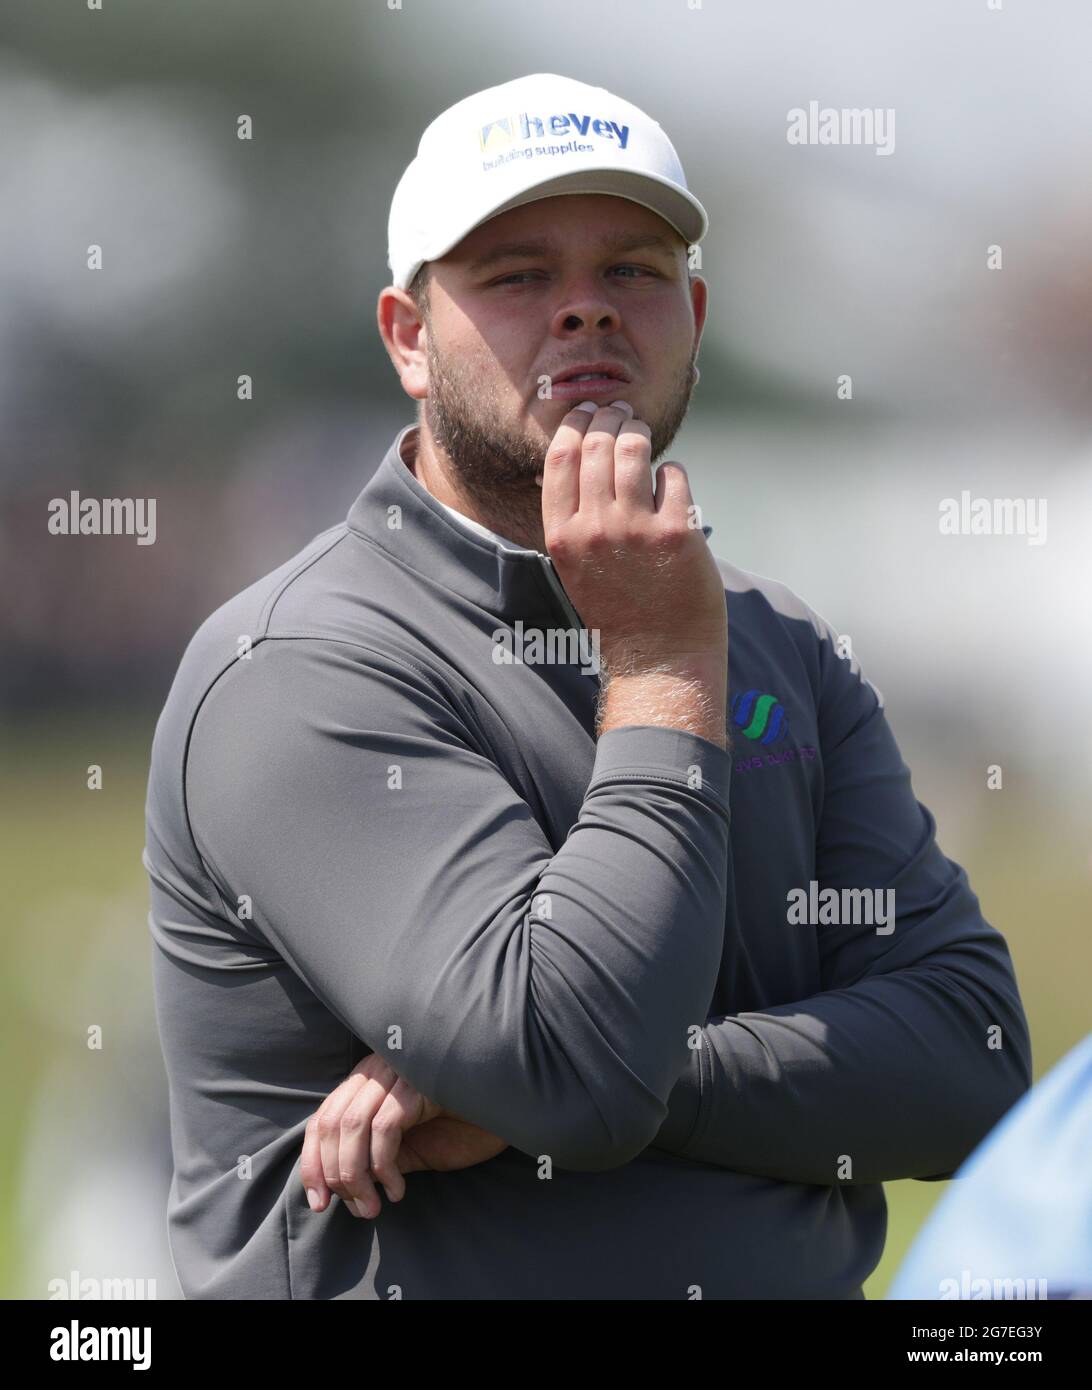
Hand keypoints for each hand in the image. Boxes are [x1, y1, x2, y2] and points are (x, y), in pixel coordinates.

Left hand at [300, 1052, 507, 1218]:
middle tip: (354, 1209)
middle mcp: (377, 1071)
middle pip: (330, 1123)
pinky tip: (398, 1190)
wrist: (507, 1110)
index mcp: (368, 1082)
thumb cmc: (462, 1125)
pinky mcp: (418, 1086)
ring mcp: (397, 1074)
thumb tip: (339, 1188)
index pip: (321, 1119)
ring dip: (355, 1176)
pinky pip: (383, 1130)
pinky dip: (382, 1167)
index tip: (318, 1203)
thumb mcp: (409, 1148)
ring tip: (374, 1207)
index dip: (313, 1162)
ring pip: (351, 1127)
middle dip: (332, 1174)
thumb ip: (374, 1157)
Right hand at [541, 401, 727, 675]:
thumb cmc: (618, 610)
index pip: (560, 458)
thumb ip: (574, 519)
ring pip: (634, 450)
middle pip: (598, 445)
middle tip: (620, 412)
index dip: (574, 425)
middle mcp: (595, 529)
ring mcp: (637, 530)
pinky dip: (671, 471)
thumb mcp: (576, 567)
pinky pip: (673, 475)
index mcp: (563, 536)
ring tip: (642, 431)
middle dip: (610, 418)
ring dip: (639, 433)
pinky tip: (669, 481)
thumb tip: (580, 459)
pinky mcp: (677, 532)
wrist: (658, 657)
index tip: (586, 413)